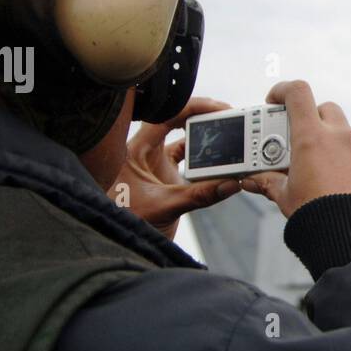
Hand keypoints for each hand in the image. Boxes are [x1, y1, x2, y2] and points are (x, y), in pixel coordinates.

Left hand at [113, 96, 241, 239]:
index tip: (216, 108)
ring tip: (225, 131)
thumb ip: (200, 195)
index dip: (192, 107)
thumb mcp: (166, 207)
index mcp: (137, 150)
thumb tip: (230, 184)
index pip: (165, 116)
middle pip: (176, 121)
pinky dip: (203, 158)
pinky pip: (187, 159)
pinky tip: (217, 158)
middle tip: (227, 114)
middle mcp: (145, 152)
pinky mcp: (163, 177)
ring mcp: (154, 164)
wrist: (120, 244)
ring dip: (203, 136)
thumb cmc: (128, 223)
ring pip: (182, 140)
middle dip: (202, 115)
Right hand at [241, 80, 350, 217]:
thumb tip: (251, 179)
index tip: (274, 101)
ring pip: (346, 135)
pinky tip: (343, 187)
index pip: (297, 93)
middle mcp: (341, 137)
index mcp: (313, 138)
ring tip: (320, 171)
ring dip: (332, 145)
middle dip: (311, 119)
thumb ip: (267, 181)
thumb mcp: (285, 197)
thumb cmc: (318, 217)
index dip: (283, 91)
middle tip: (297, 140)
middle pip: (325, 109)